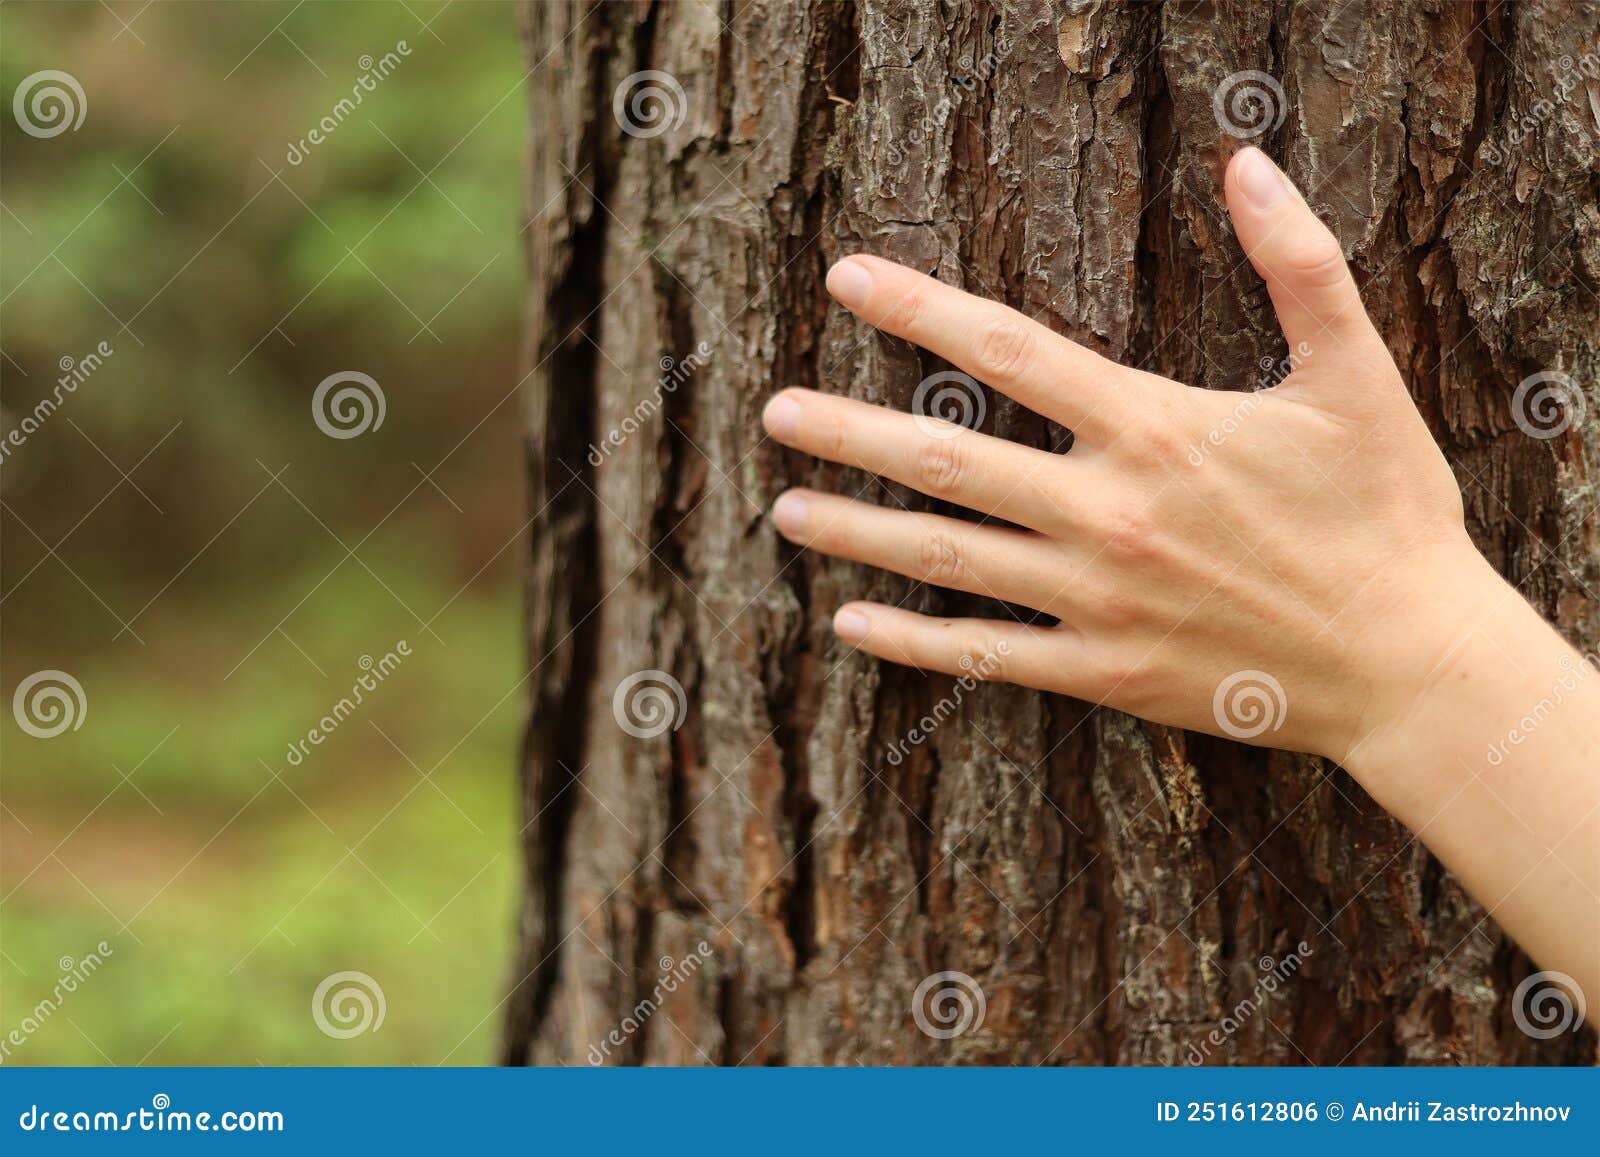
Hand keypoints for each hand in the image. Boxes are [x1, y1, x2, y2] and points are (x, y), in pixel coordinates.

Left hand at [764, 146, 1502, 764]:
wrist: (1410, 664)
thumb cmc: (1385, 513)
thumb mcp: (1355, 373)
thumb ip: (1300, 263)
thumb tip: (1247, 163)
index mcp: (1154, 428)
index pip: (1008, 351)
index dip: (918, 308)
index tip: (846, 279)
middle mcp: (1107, 513)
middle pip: (946, 459)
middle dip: (850, 431)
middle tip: (776, 412)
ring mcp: (1094, 600)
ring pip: (945, 558)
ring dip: (857, 530)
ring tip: (785, 510)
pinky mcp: (1101, 673)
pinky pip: (983, 656)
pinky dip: (910, 642)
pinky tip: (849, 624)